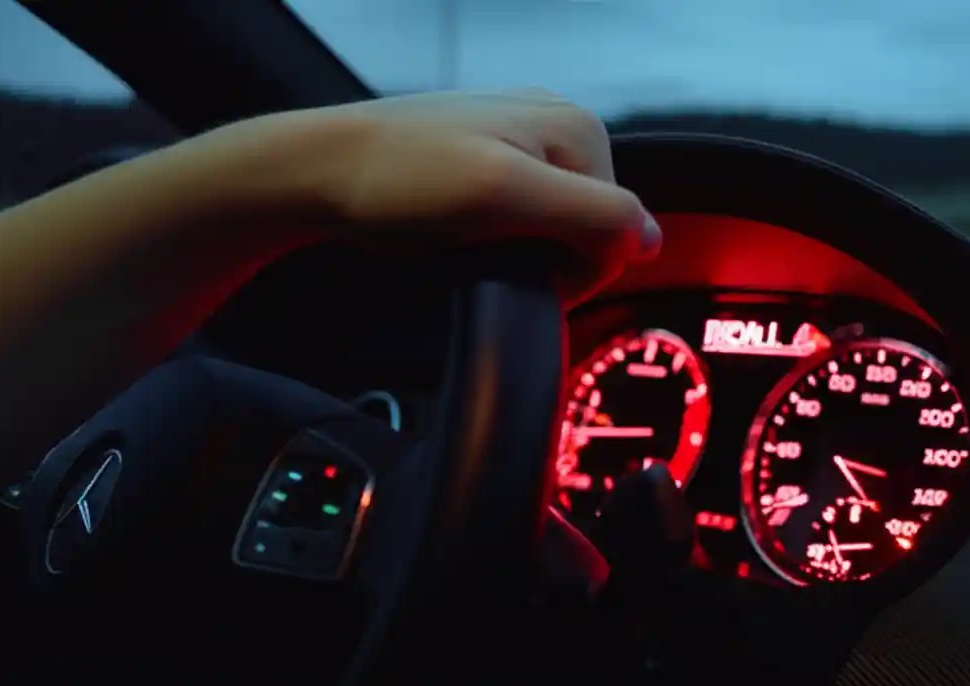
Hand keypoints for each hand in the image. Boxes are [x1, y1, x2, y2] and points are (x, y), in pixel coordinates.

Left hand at [203, 89, 661, 304]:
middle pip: (591, 227)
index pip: (623, 228)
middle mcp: (556, 124)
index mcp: (578, 127)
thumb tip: (652, 240)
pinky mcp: (488, 158)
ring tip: (469, 244)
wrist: (318, 171)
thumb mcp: (506, 197)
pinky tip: (462, 234)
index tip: (528, 277)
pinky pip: (522, 215)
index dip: (581, 271)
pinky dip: (500, 238)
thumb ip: (592, 215)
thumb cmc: (400, 180)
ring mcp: (520, 138)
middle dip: (550, 258)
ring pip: (555, 225)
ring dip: (522, 250)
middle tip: (491, 260)